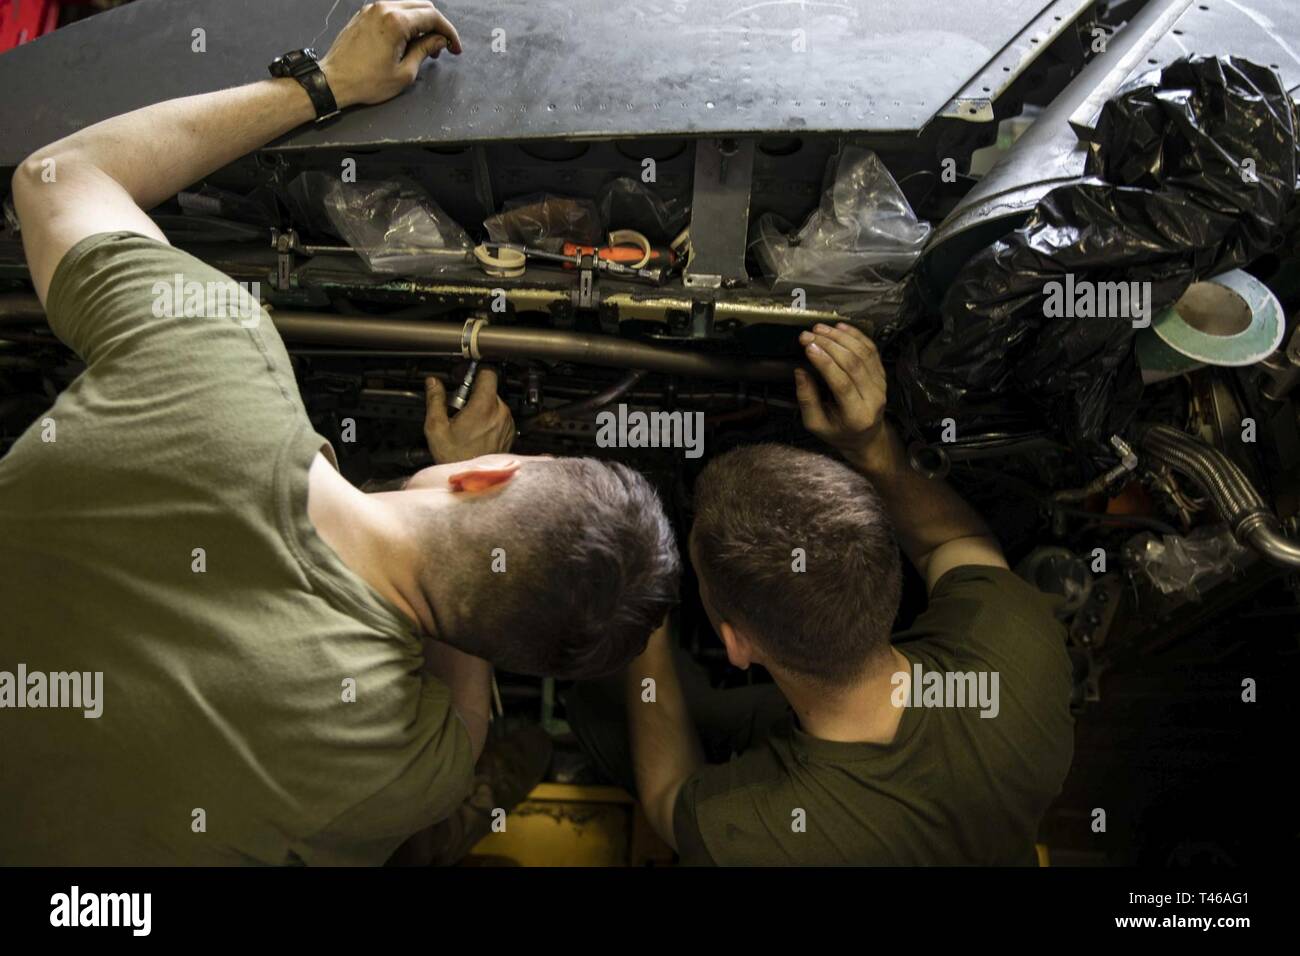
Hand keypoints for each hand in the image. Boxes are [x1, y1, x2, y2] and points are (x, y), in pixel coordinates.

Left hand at [319, 1, 461, 109]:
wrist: (334, 81)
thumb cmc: (365, 81)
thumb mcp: (404, 72)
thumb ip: (424, 51)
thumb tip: (438, 40)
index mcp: (396, 21)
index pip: (433, 17)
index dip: (448, 32)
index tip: (454, 47)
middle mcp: (384, 8)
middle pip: (422, 6)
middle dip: (436, 26)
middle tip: (440, 48)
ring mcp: (372, 9)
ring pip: (408, 6)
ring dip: (421, 23)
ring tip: (423, 47)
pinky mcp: (364, 14)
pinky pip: (392, 10)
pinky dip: (405, 21)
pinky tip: (406, 40)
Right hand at [424, 368, 515, 463]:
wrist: (472, 480)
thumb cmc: (455, 458)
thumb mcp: (436, 427)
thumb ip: (435, 400)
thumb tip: (433, 383)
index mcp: (484, 407)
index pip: (488, 373)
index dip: (475, 371)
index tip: (464, 378)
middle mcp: (500, 413)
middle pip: (489, 389)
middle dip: (473, 394)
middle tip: (458, 407)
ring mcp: (507, 423)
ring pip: (494, 403)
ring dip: (481, 407)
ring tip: (466, 422)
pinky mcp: (509, 432)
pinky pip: (499, 417)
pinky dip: (488, 419)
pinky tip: (475, 431)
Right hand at [795, 322, 888, 469]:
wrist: (868, 437)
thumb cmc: (839, 433)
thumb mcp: (816, 424)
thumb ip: (807, 399)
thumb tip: (800, 371)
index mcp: (856, 416)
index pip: (842, 383)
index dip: (825, 363)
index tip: (808, 347)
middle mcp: (873, 398)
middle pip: (853, 364)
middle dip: (829, 345)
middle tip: (808, 335)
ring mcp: (881, 385)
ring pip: (863, 353)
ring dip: (840, 337)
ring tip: (820, 328)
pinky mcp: (882, 374)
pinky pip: (871, 350)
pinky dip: (856, 335)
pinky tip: (839, 327)